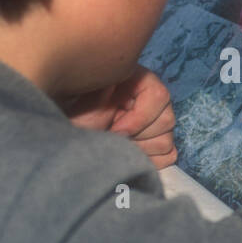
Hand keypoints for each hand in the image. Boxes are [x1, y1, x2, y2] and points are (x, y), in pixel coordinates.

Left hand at [59, 66, 178, 168]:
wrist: (73, 136)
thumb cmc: (78, 117)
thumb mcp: (86, 105)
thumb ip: (102, 96)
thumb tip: (114, 90)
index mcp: (139, 81)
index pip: (158, 96)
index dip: (138, 118)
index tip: (114, 130)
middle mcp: (153, 101)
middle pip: (167, 121)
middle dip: (137, 137)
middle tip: (113, 139)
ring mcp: (158, 123)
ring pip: (166, 141)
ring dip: (141, 149)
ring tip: (118, 147)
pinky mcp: (159, 144)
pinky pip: (168, 156)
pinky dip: (149, 161)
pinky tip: (129, 156)